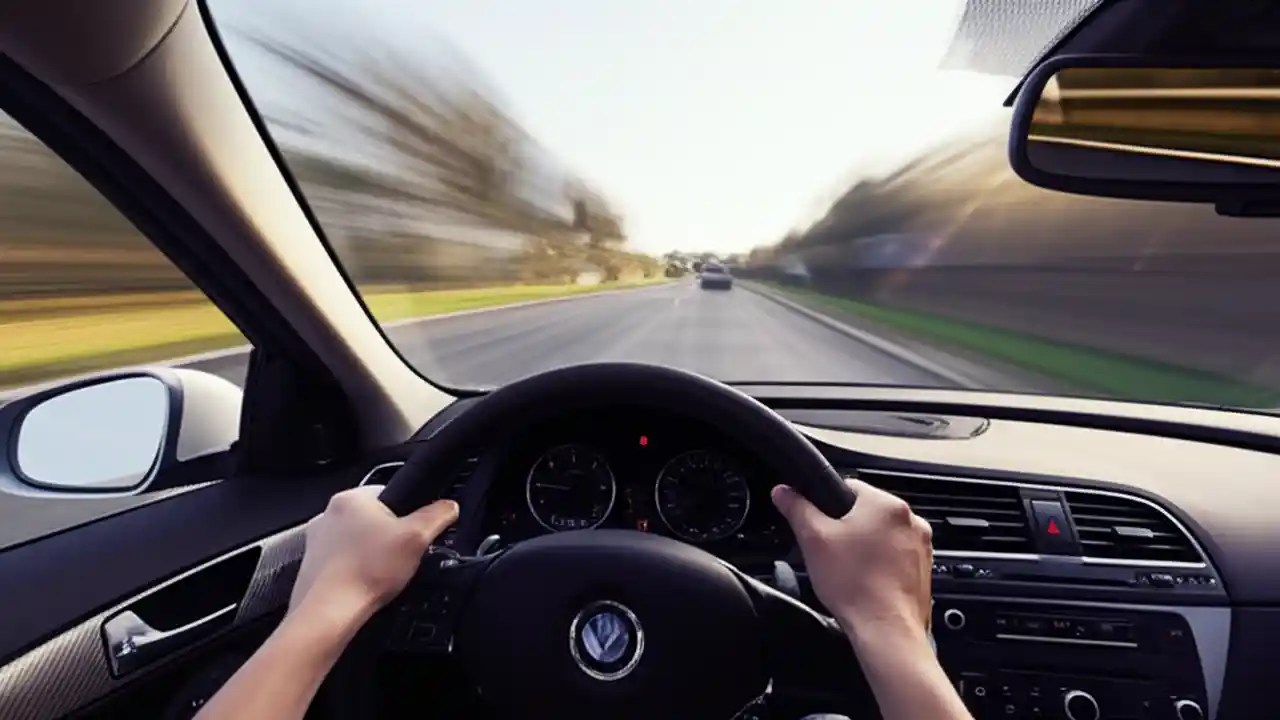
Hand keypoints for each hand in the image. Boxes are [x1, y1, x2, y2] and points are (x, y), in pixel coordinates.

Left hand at [289, 486, 458, 625]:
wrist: (330, 612)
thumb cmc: (370, 570)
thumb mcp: (417, 537)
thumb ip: (438, 515)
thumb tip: (450, 506)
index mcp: (351, 498)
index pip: (387, 493)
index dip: (406, 514)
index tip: (412, 535)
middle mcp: (327, 513)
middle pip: (370, 518)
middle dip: (386, 535)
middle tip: (400, 557)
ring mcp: (314, 540)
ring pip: (354, 541)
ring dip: (368, 554)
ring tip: (380, 575)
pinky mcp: (309, 565)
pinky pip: (339, 562)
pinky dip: (352, 571)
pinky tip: (362, 584)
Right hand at [771, 478, 932, 643]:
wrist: (886, 630)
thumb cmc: (854, 586)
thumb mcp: (813, 540)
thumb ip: (796, 509)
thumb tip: (783, 491)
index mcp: (886, 504)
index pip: (849, 487)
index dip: (827, 506)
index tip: (820, 526)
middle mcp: (911, 520)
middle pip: (867, 513)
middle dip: (848, 529)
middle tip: (832, 552)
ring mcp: (921, 546)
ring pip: (882, 535)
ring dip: (865, 547)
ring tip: (849, 570)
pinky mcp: (924, 569)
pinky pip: (896, 557)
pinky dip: (881, 565)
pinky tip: (867, 582)